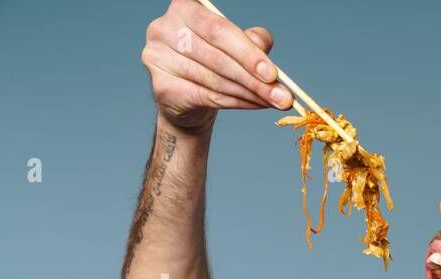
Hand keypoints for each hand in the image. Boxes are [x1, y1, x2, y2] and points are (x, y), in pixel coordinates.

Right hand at [141, 0, 292, 132]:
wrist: (189, 100)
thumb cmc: (215, 62)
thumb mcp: (236, 46)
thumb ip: (253, 42)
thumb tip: (267, 55)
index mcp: (184, 8)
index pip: (219, 30)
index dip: (247, 53)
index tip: (273, 74)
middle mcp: (164, 28)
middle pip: (218, 57)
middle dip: (255, 79)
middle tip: (283, 97)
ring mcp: (157, 57)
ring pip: (215, 79)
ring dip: (250, 94)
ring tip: (274, 102)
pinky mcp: (161, 86)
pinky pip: (207, 97)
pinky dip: (237, 103)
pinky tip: (256, 105)